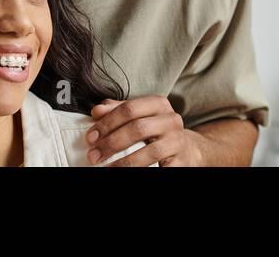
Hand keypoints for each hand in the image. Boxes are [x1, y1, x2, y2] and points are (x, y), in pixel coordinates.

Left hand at [86, 96, 206, 166]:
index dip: (107, 123)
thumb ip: (118, 110)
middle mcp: (171, 120)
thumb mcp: (140, 115)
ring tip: (107, 168)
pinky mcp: (182, 161)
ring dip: (124, 163)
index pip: (129, 109)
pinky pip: (160, 169)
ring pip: (150, 152)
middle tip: (94, 155)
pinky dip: (141, 172)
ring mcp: (178, 141)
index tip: (91, 137)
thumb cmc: (157, 130)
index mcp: (159, 104)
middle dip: (112, 143)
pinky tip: (127, 174)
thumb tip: (96, 111)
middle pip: (137, 129)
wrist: (186, 148)